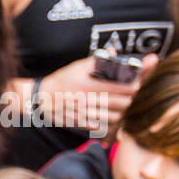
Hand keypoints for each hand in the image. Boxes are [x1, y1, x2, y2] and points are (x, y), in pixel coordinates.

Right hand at [38, 53, 157, 134]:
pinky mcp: (83, 124)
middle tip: (131, 92)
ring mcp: (86, 114)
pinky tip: (111, 114)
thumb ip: (97, 60)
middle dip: (131, 97)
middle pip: (124, 102)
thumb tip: (114, 52)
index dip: (136, 84)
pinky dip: (112, 121)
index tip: (137, 82)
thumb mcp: (77, 67)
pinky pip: (105, 126)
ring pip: (117, 116)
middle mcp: (88, 101)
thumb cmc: (61, 81)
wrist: (41, 99)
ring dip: (123, 110)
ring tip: (122, 103)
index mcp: (89, 85)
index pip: (123, 87)